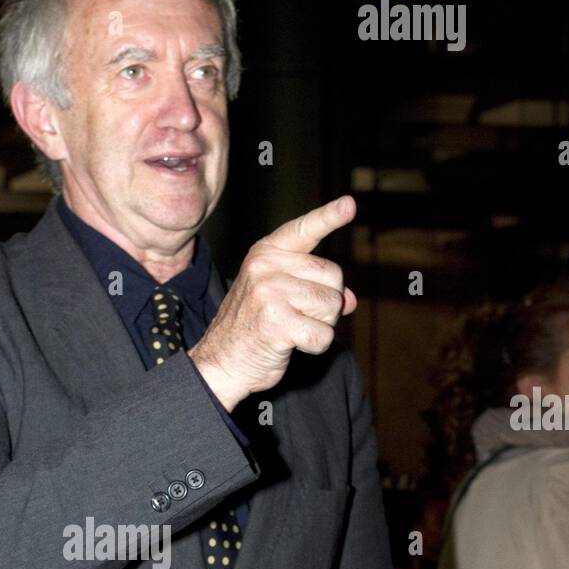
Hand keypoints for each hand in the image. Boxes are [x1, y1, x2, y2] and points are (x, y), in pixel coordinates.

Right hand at [189, 195, 356, 409]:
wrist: (219, 364)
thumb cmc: (251, 331)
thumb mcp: (279, 299)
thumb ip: (313, 289)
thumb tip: (349, 300)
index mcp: (264, 255)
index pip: (303, 230)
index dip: (328, 217)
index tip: (349, 204)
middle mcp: (266, 266)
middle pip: (333, 276)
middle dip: (325, 303)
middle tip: (296, 317)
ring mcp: (270, 292)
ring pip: (332, 305)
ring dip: (321, 325)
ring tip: (291, 330)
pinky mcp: (277, 321)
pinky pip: (323, 334)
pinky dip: (315, 346)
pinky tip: (290, 345)